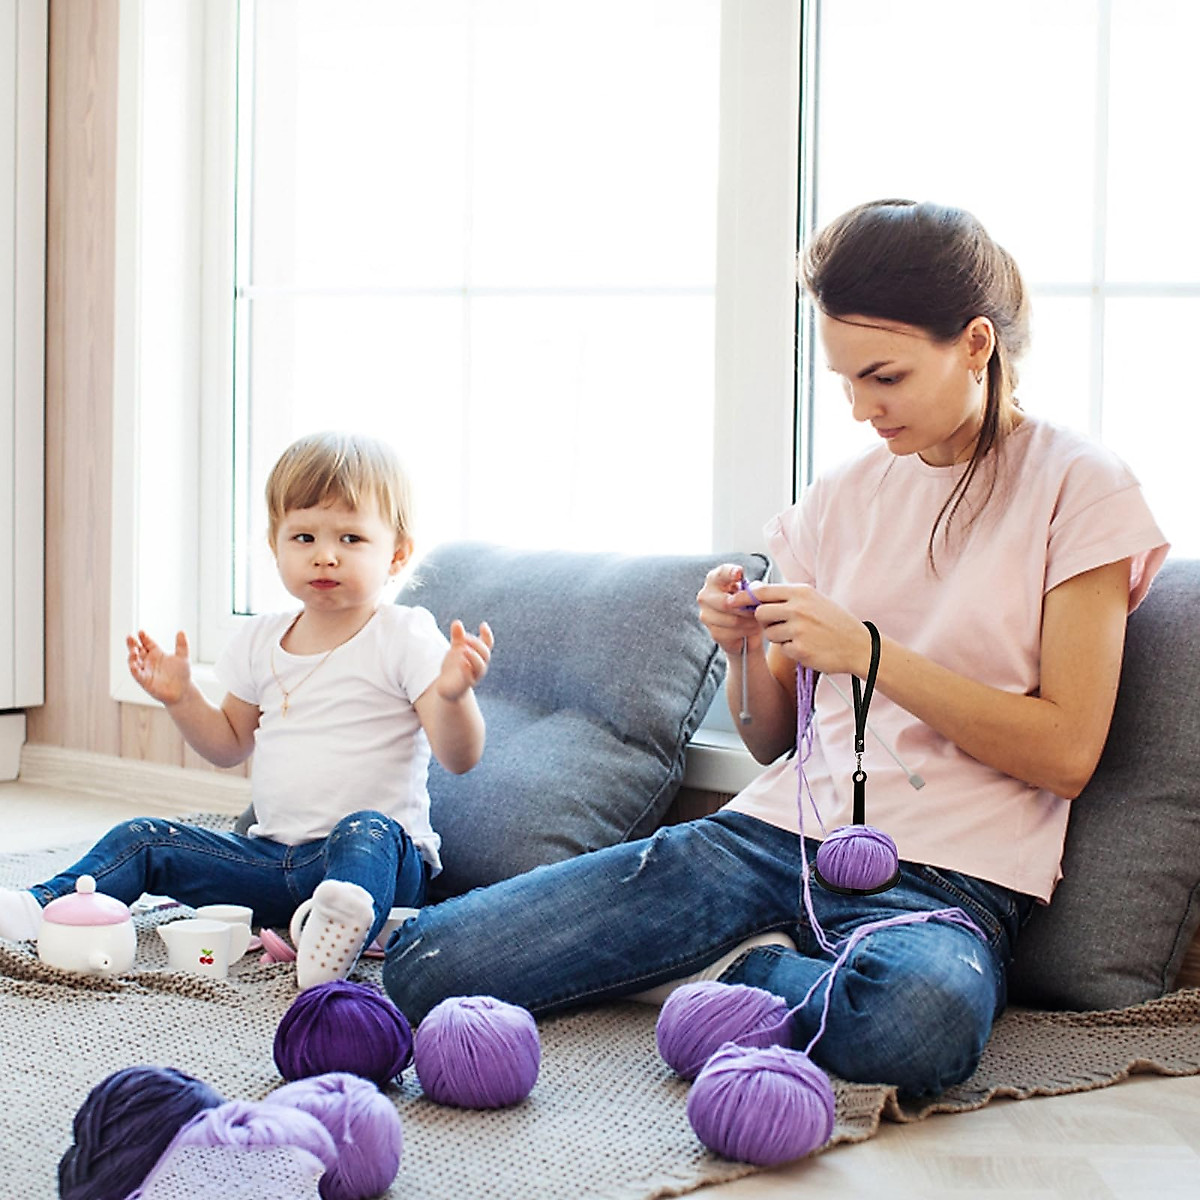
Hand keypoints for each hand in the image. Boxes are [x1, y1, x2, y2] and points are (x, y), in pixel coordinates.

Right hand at [126, 630, 192, 705]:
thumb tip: (181, 631)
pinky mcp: (145, 681)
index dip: (144, 637)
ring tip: (134, 650)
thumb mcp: (182, 657)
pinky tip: (134, 665)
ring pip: (134, 662)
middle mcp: (149, 662)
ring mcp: (146, 671)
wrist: (183, 691)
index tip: (141, 632)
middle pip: (137, 650)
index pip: (147, 643)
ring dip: (132, 656)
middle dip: (132, 644)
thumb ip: (181, 645)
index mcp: (157, 654)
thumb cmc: (181, 675)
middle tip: (129, 636)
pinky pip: (137, 675)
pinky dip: (134, 669)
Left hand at [435, 620, 493, 701]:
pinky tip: (462, 662)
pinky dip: (466, 670)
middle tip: (465, 638)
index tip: (483, 625)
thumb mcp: (455, 650)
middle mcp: (479, 666)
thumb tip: (457, 622)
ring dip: (474, 657)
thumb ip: (457, 637)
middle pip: (485, 654)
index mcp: (478, 655)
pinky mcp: (464, 685)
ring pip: (480, 667)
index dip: (487, 635)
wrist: (447, 688)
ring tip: (464, 649)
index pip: (488, 644)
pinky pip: (469, 678)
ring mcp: (473, 676)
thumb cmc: (454, 667)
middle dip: (477, 644)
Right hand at [696, 564, 762, 653]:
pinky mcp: (712, 632)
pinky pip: (731, 635)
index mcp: (715, 579)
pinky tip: (750, 629)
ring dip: (749, 622)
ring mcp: (706, 615)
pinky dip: (745, 633)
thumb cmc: (747, 601)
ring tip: (758, 620)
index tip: (739, 573)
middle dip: (746, 609)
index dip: (729, 572)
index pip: (720, 573)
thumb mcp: (753, 591)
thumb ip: (753, 589)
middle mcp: (705, 595)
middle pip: (725, 603)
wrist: (745, 623)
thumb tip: (752, 593)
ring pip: (732, 621)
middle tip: (759, 611)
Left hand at [750, 584, 872, 676]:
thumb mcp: (814, 600)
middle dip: (764, 621)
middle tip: (779, 624)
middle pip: (760, 613)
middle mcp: (798, 608)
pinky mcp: (799, 649)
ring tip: (800, 636)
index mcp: (801, 592)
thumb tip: (754, 590)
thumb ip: (787, 596)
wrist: (859, 646)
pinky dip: (791, 649)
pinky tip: (807, 647)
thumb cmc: (835, 622)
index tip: (733, 602)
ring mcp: (798, 629)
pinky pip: (782, 649)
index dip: (745, 597)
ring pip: (769, 633)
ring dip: (779, 637)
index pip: (763, 591)